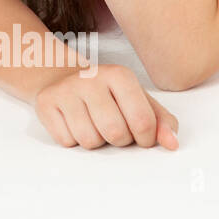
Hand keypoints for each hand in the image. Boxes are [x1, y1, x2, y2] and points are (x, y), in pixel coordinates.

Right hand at [34, 64, 178, 149]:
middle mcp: (90, 78)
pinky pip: (67, 141)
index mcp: (119, 75)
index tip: (140, 135)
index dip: (145, 138)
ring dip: (96, 141)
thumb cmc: (107, 94)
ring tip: (93, 124)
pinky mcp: (46, 103)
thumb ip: (161, 122)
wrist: (62, 77)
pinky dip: (74, 140)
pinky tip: (74, 122)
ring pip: (89, 140)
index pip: (142, 121)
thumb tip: (172, 143)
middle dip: (119, 140)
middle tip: (114, 128)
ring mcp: (65, 90)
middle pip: (115, 133)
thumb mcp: (138, 100)